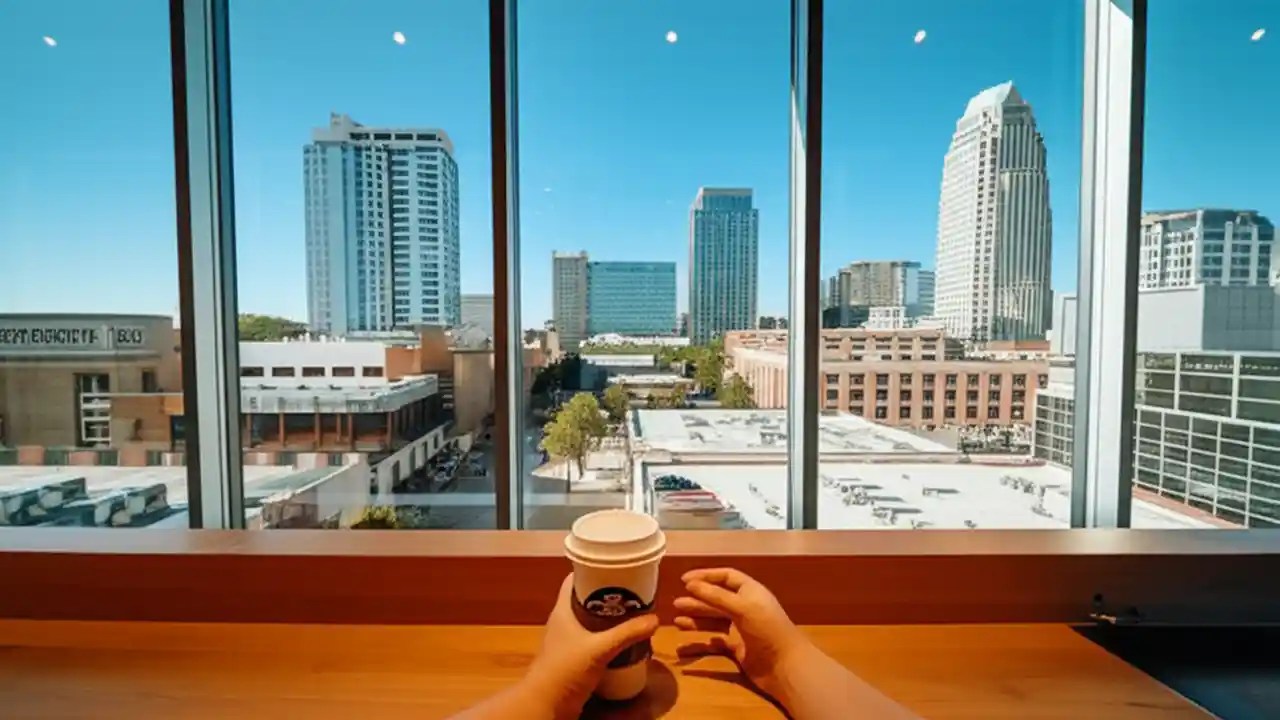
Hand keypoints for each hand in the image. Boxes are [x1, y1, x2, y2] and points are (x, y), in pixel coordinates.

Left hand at [522, 574, 659, 717]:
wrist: (545, 705)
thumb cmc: (565, 670)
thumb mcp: (599, 649)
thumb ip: (627, 634)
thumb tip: (655, 619)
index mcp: (563, 610)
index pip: (574, 579)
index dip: (593, 570)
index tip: (616, 568)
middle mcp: (564, 622)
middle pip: (587, 599)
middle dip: (609, 595)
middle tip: (634, 592)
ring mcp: (568, 641)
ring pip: (591, 621)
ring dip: (611, 618)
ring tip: (634, 614)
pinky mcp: (574, 658)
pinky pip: (594, 640)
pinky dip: (608, 637)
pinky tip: (626, 641)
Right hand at [673, 567, 813, 703]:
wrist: (785, 666)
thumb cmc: (767, 630)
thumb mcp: (742, 608)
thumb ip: (715, 596)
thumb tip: (690, 584)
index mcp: (750, 592)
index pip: (725, 577)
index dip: (705, 576)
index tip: (684, 580)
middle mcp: (744, 607)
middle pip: (716, 599)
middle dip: (697, 600)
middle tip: (676, 604)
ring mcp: (740, 629)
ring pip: (713, 621)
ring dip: (695, 620)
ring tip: (676, 621)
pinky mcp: (736, 648)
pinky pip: (713, 643)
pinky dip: (698, 644)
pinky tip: (684, 647)